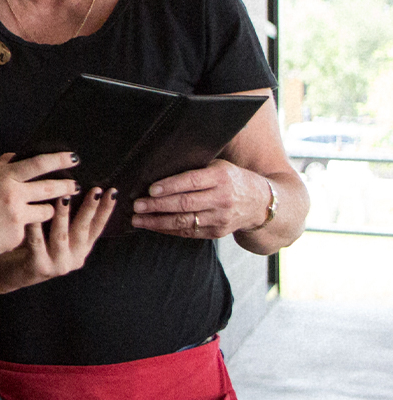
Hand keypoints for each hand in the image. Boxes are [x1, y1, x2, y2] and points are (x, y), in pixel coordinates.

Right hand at [0, 151, 79, 263]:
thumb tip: (12, 158)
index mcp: (3, 178)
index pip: (38, 164)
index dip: (58, 160)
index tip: (73, 158)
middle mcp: (14, 196)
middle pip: (51, 189)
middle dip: (67, 186)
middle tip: (76, 186)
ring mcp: (17, 218)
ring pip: (46, 212)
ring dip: (46, 212)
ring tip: (42, 213)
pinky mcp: (17, 237)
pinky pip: (28, 231)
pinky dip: (23, 230)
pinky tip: (8, 231)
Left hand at [0, 186, 117, 291]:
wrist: (14, 273)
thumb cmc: (36, 245)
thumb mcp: (57, 233)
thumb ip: (68, 217)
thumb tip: (74, 185)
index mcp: (81, 248)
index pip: (97, 227)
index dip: (106, 210)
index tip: (112, 191)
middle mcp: (74, 257)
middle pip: (83, 229)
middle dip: (90, 209)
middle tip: (95, 190)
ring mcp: (58, 264)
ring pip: (61, 236)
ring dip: (63, 215)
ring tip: (64, 197)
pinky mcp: (39, 267)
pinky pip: (36, 243)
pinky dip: (36, 227)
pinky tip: (34, 214)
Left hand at [130, 158, 270, 238]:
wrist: (262, 204)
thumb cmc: (233, 179)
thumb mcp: (219, 166)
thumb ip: (196, 168)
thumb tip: (160, 166)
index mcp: (221, 177)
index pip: (191, 182)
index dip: (170, 186)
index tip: (150, 189)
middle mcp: (221, 198)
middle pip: (184, 204)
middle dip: (157, 206)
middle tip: (137, 206)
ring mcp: (220, 218)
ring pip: (184, 222)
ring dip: (158, 222)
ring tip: (138, 219)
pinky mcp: (217, 232)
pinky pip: (188, 233)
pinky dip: (168, 230)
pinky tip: (153, 226)